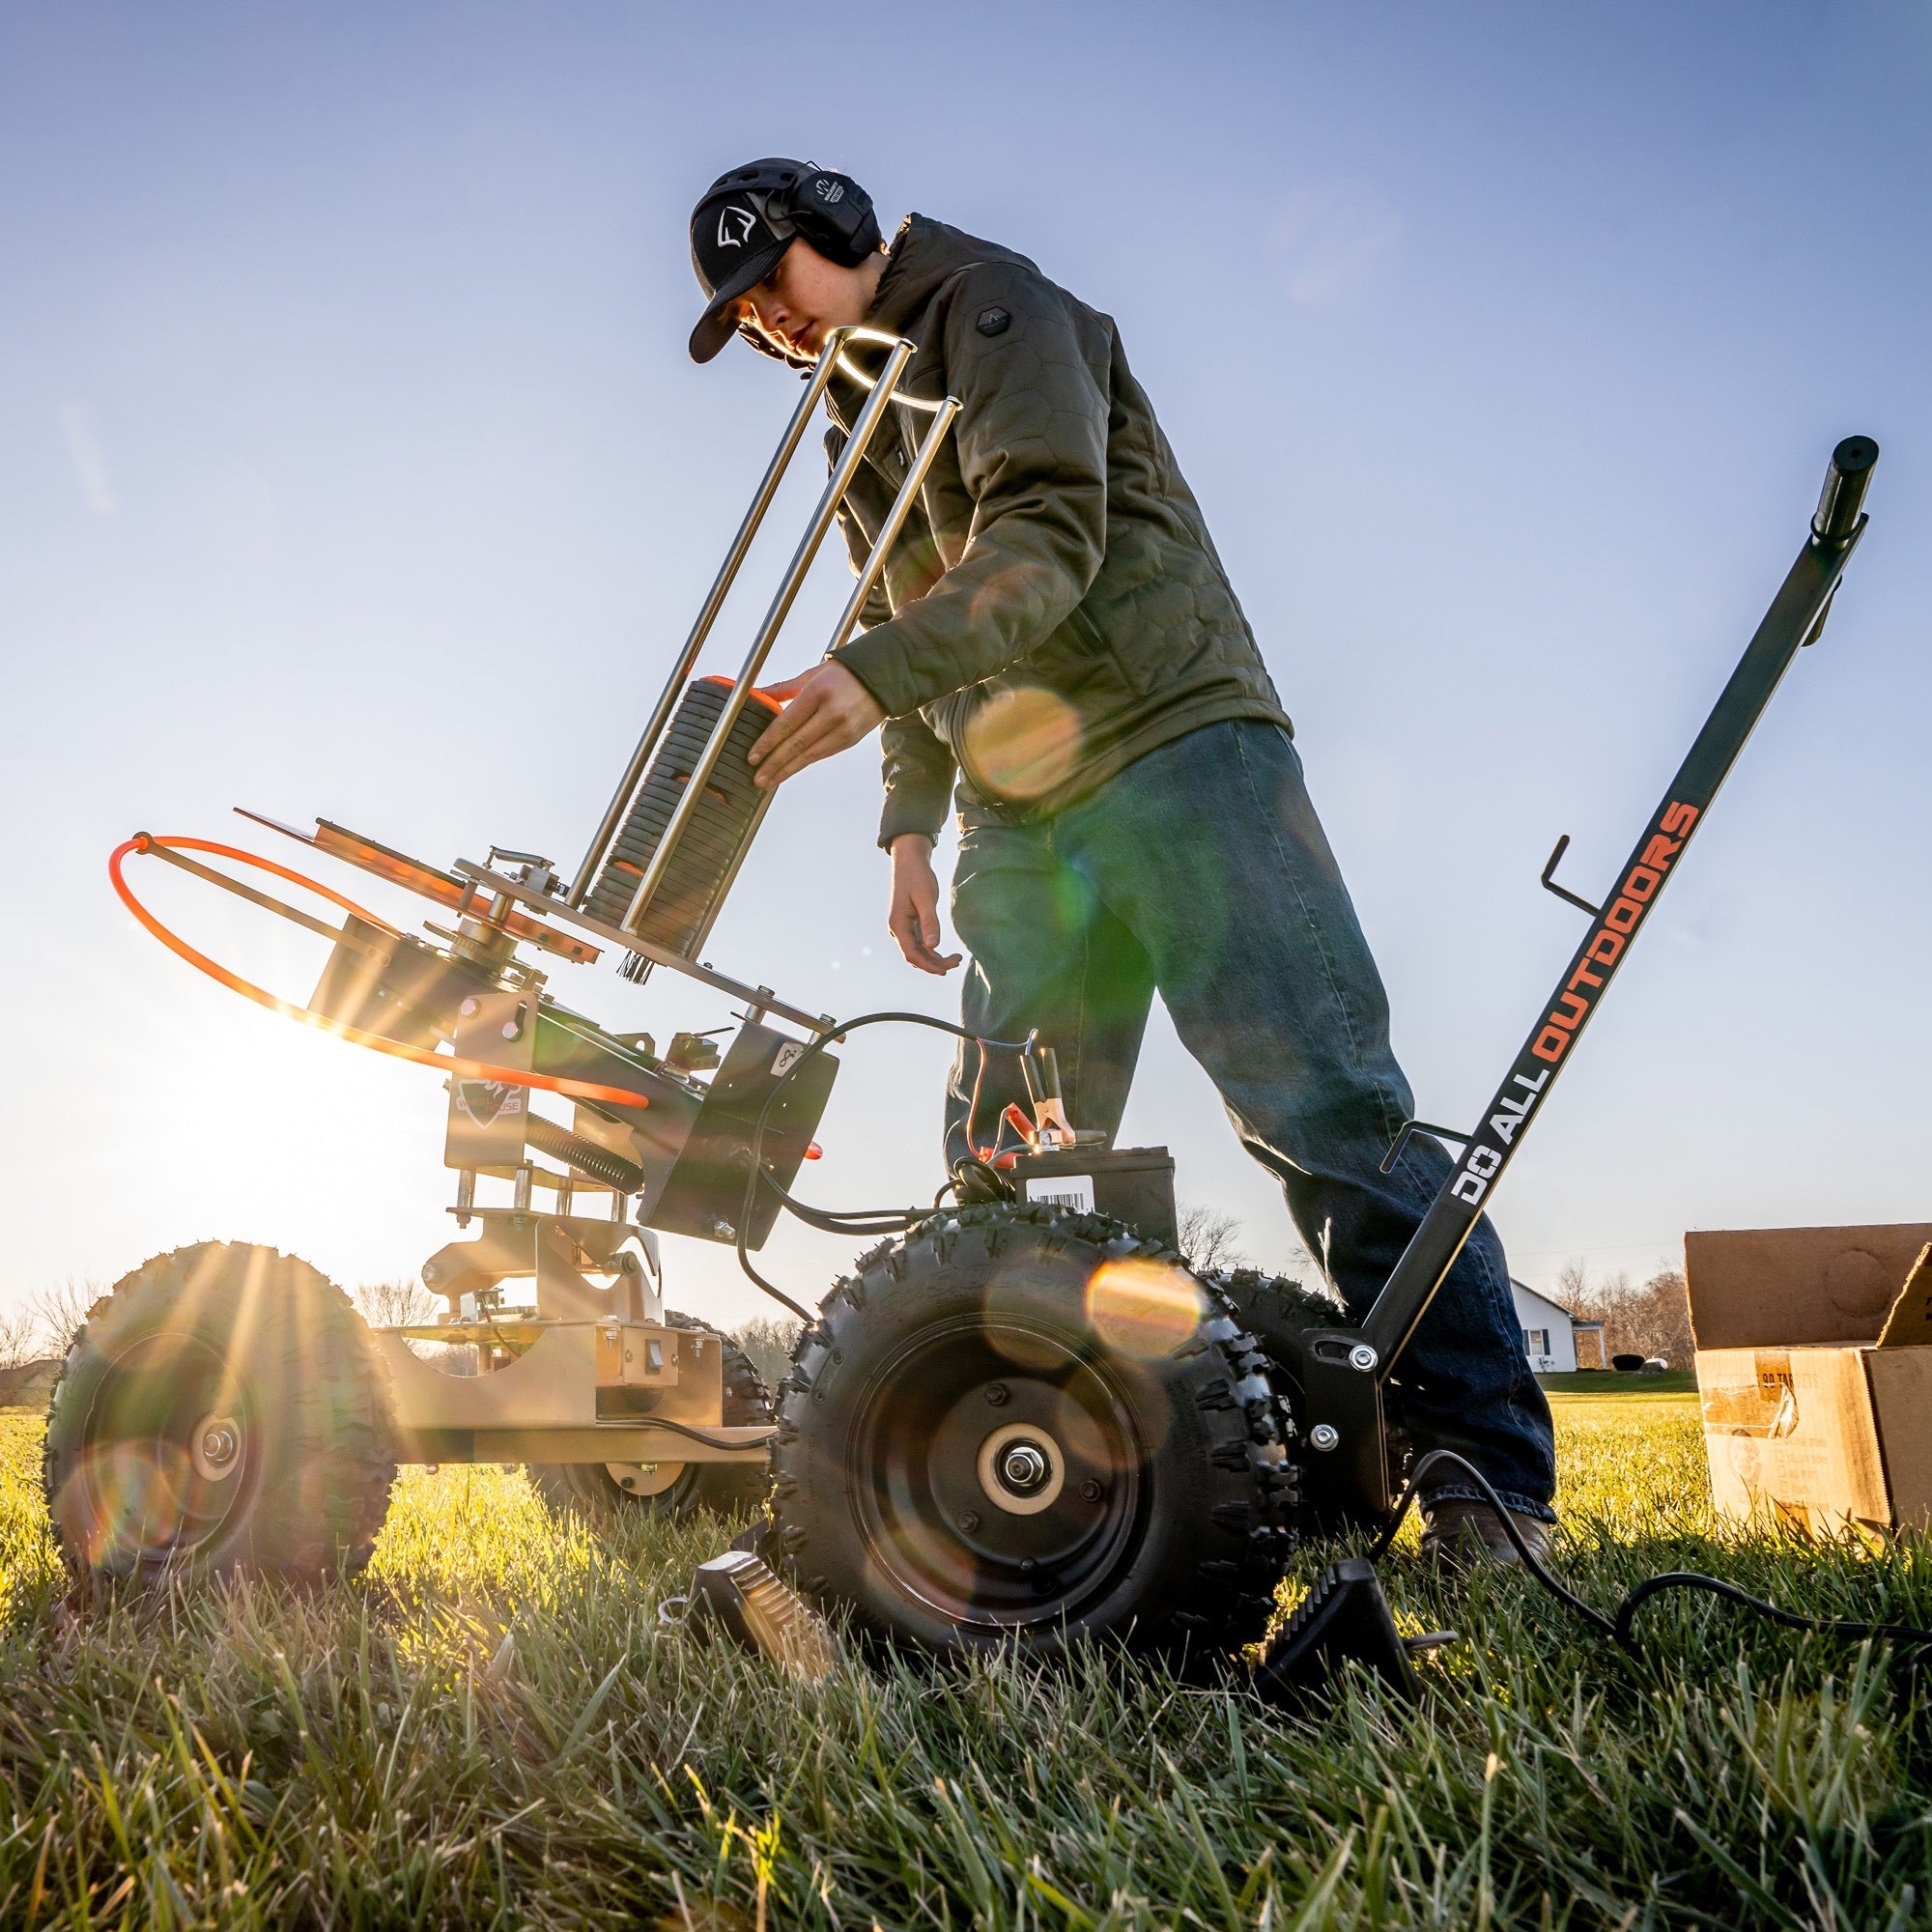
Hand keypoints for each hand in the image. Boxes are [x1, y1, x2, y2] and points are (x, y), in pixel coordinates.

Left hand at [747, 661, 885, 790]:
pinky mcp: (851, 740)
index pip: (786, 723)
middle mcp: (832, 713)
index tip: (753, 757)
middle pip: (796, 744)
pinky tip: (790, 770)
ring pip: (809, 755)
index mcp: (818, 692)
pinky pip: (822, 754)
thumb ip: (783, 688)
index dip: (767, 743)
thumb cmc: (843, 674)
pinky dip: (804, 763)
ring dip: (787, 770)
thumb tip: (757, 695)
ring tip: (769, 781)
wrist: (883, 678)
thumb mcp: (812, 675)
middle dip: (774, 764)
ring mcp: (844, 729)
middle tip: (757, 778)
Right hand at [888, 833, 961, 974]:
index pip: (911, 954)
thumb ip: (929, 922)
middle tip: (957, 962)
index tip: (945, 970)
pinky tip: (946, 953)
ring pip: (918, 952)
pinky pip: (920, 944)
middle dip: (934, 964)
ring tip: (956, 960)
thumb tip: (933, 946)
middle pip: (915, 956)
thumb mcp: (926, 898)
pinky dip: (933, 950)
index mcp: (898, 925)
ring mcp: (903, 927)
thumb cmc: (917, 876)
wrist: (909, 861)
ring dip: (935, 959)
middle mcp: (898, 929)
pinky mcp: (911, 924)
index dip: (928, 965)